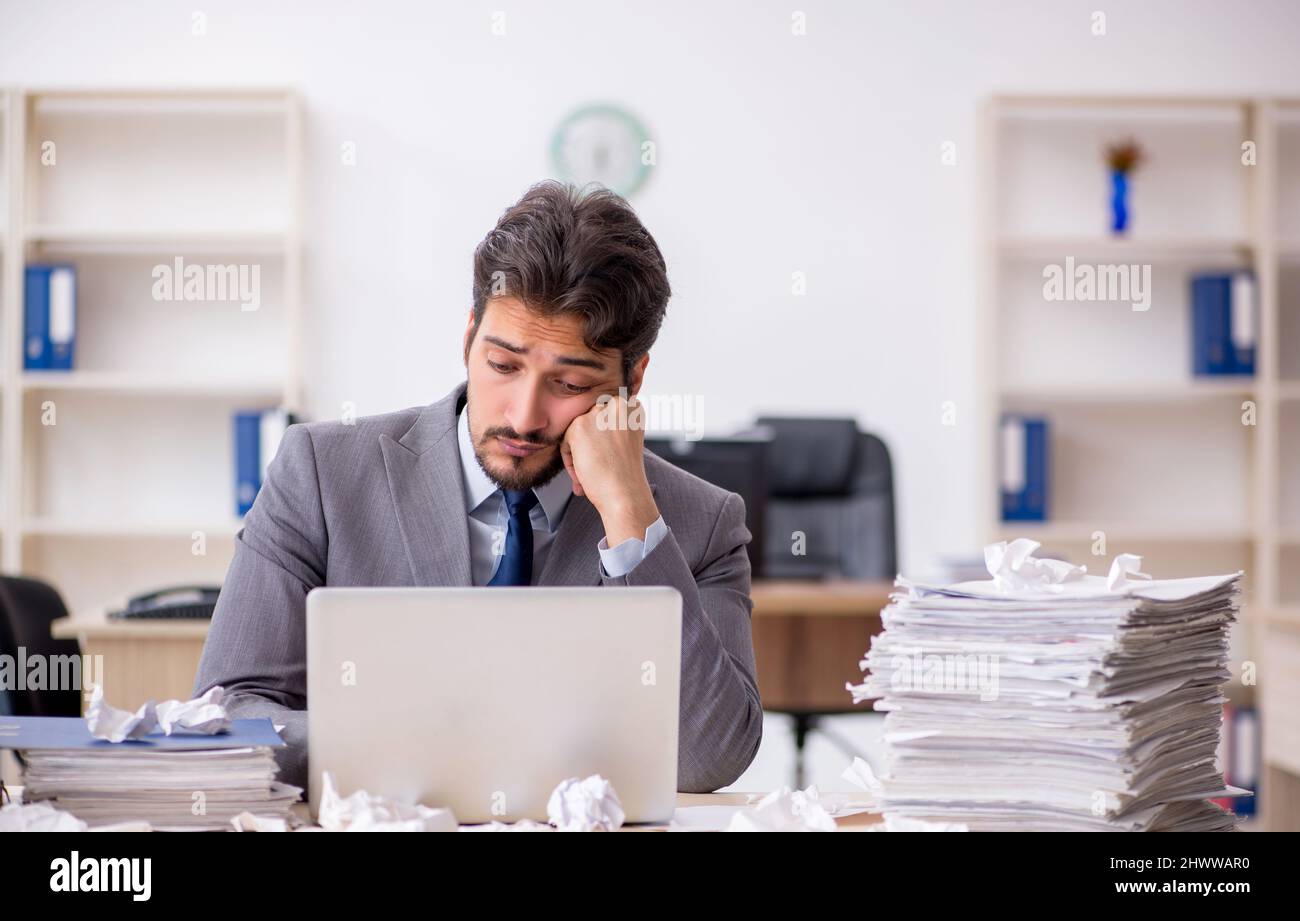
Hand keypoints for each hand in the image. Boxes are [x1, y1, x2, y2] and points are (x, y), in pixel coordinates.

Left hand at [561, 394, 659, 545]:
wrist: (626, 493)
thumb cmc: (626, 474)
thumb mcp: (626, 439)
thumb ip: (611, 425)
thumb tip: (590, 425)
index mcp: (631, 407)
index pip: (604, 415)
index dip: (603, 439)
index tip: (609, 456)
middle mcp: (616, 404)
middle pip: (589, 421)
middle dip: (591, 445)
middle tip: (600, 465)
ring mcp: (597, 414)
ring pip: (577, 431)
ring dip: (579, 452)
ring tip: (592, 472)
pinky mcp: (579, 426)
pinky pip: (565, 442)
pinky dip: (570, 460)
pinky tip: (585, 473)